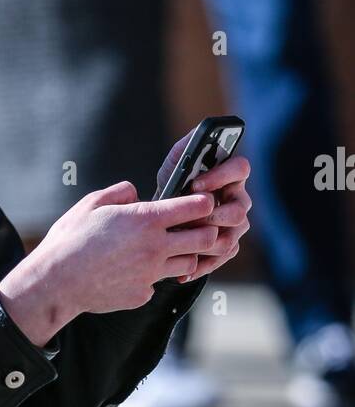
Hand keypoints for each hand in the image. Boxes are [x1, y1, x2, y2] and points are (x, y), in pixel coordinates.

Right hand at [0, 180, 222, 342]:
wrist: (55, 282)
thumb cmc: (70, 239)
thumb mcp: (92, 204)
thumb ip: (120, 193)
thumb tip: (136, 194)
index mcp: (146, 220)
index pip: (197, 207)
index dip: (204, 202)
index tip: (200, 202)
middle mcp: (155, 247)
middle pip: (206, 238)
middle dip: (206, 231)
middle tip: (191, 229)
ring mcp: (151, 274)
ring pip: (190, 263)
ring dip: (183, 255)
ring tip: (162, 251)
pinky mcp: (142, 294)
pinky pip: (158, 283)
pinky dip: (152, 277)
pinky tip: (131, 272)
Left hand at [156, 136, 251, 282]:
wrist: (165, 221)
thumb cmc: (173, 188)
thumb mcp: (174, 167)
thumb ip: (185, 150)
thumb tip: (197, 134)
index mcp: (230, 176)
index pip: (241, 168)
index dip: (221, 175)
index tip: (196, 183)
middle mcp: (239, 199)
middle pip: (240, 209)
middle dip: (213, 216)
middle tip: (188, 221)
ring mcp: (236, 225)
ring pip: (232, 237)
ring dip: (206, 243)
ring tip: (184, 245)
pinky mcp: (229, 247)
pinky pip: (222, 258)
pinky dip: (202, 265)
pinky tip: (184, 271)